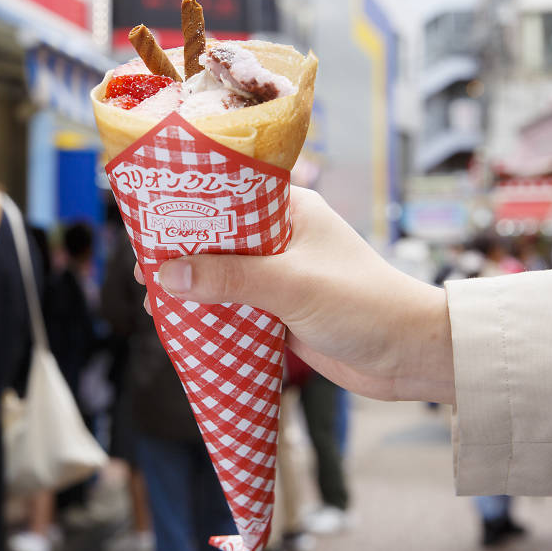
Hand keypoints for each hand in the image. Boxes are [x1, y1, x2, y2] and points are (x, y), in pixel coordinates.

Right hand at [138, 187, 455, 403]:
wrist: (408, 356)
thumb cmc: (362, 305)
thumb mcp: (291, 285)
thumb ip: (230, 278)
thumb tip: (167, 274)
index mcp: (290, 210)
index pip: (227, 194)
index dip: (188, 205)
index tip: (150, 220)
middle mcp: (282, 237)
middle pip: (218, 237)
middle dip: (181, 252)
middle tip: (143, 266)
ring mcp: (280, 275)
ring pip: (222, 275)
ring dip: (192, 286)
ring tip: (153, 296)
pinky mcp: (280, 309)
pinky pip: (234, 306)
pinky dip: (209, 312)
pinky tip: (181, 321)